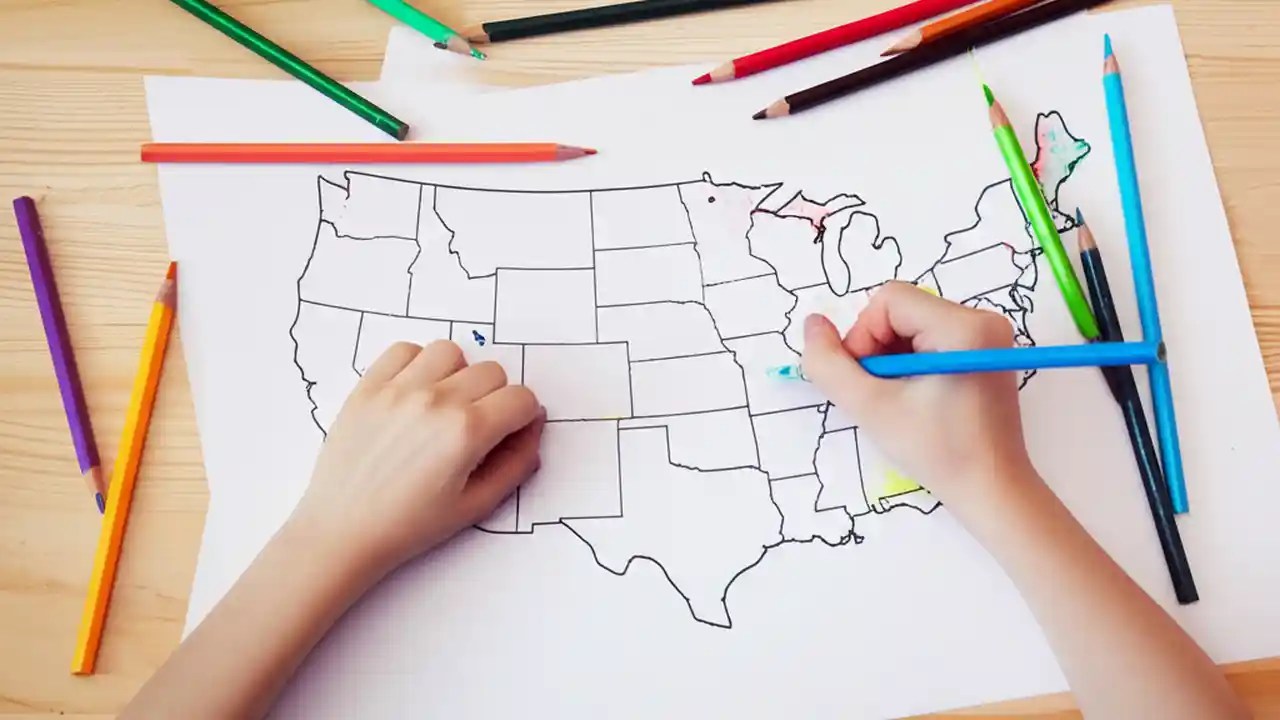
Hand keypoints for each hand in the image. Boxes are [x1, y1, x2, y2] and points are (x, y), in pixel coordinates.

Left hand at [291, 340, 545, 577]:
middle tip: (474, 429)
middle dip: (494, 398)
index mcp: (466, 432)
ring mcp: (398, 389)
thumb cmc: (408, 526)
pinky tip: (415, 394)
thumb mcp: (476, 505)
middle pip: (492, 371)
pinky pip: (405, 350)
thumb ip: (517, 463)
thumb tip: (534, 426)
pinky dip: (416, 365)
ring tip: (444, 405)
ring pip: (451, 352)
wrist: (342, 531)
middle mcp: (435, 401)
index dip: (522, 418)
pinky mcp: (368, 387)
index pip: (521, 398)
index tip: (507, 433)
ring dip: (457, 374)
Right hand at [802, 282, 1034, 510]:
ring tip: (899, 399)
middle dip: (877, 349)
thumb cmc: (937, 451)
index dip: (863, 337)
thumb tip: (812, 324)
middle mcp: (983, 320)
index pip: (889, 301)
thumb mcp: (872, 408)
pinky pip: (931, 337)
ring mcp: (988, 336)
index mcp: (964, 326)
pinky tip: (915, 397)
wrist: (991, 490)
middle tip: (880, 394)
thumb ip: (829, 364)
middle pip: (901, 310)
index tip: (868, 382)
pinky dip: (911, 363)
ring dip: (891, 358)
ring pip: (912, 324)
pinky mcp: (986, 352)